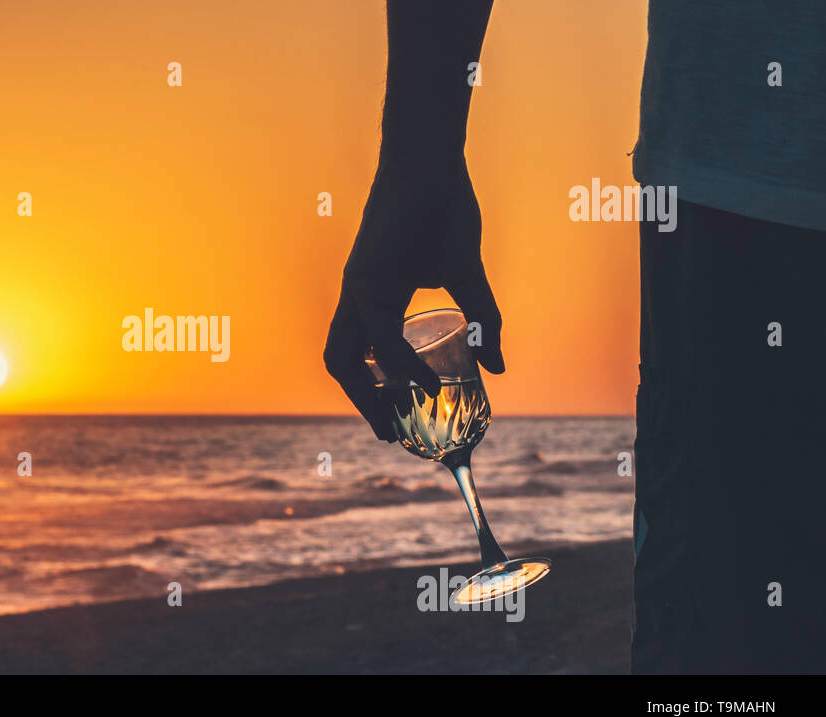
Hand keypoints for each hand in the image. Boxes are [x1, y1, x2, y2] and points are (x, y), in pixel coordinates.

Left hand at [324, 156, 503, 441]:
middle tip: (388, 434)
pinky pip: (380, 333)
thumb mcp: (467, 276)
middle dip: (361, 402)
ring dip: (365, 393)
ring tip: (394, 420)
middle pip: (340, 362)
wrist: (431, 161)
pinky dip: (400, 363)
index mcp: (374, 296)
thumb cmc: (445, 209)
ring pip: (343, 355)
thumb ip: (482, 320)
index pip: (359, 353)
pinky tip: (424, 383)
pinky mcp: (365, 275)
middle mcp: (357, 295)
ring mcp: (356, 286)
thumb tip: (498, 367)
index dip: (372, 387)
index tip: (397, 417)